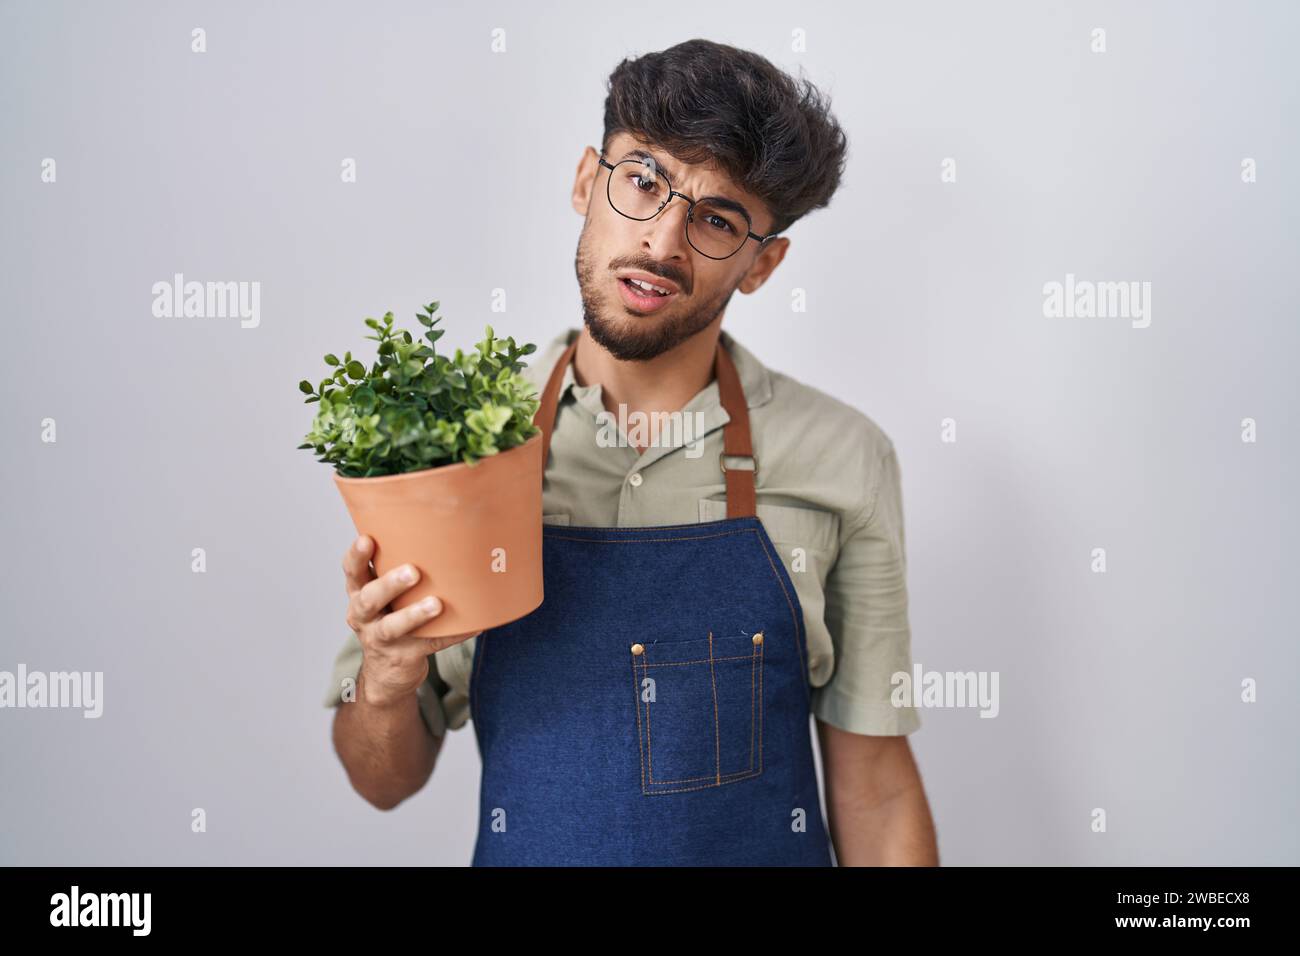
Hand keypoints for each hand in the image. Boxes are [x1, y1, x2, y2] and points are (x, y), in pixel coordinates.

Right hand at [342, 534, 482, 707]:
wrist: (388, 670)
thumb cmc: (391, 614)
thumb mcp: (384, 593)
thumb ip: (396, 567)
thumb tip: (442, 526)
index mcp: (359, 593)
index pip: (351, 571)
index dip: (356, 556)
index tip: (367, 538)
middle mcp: (363, 616)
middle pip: (369, 599)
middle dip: (390, 584)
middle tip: (413, 571)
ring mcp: (382, 639)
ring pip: (393, 627)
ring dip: (415, 614)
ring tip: (436, 604)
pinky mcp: (404, 656)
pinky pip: (431, 644)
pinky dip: (453, 634)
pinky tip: (474, 625)